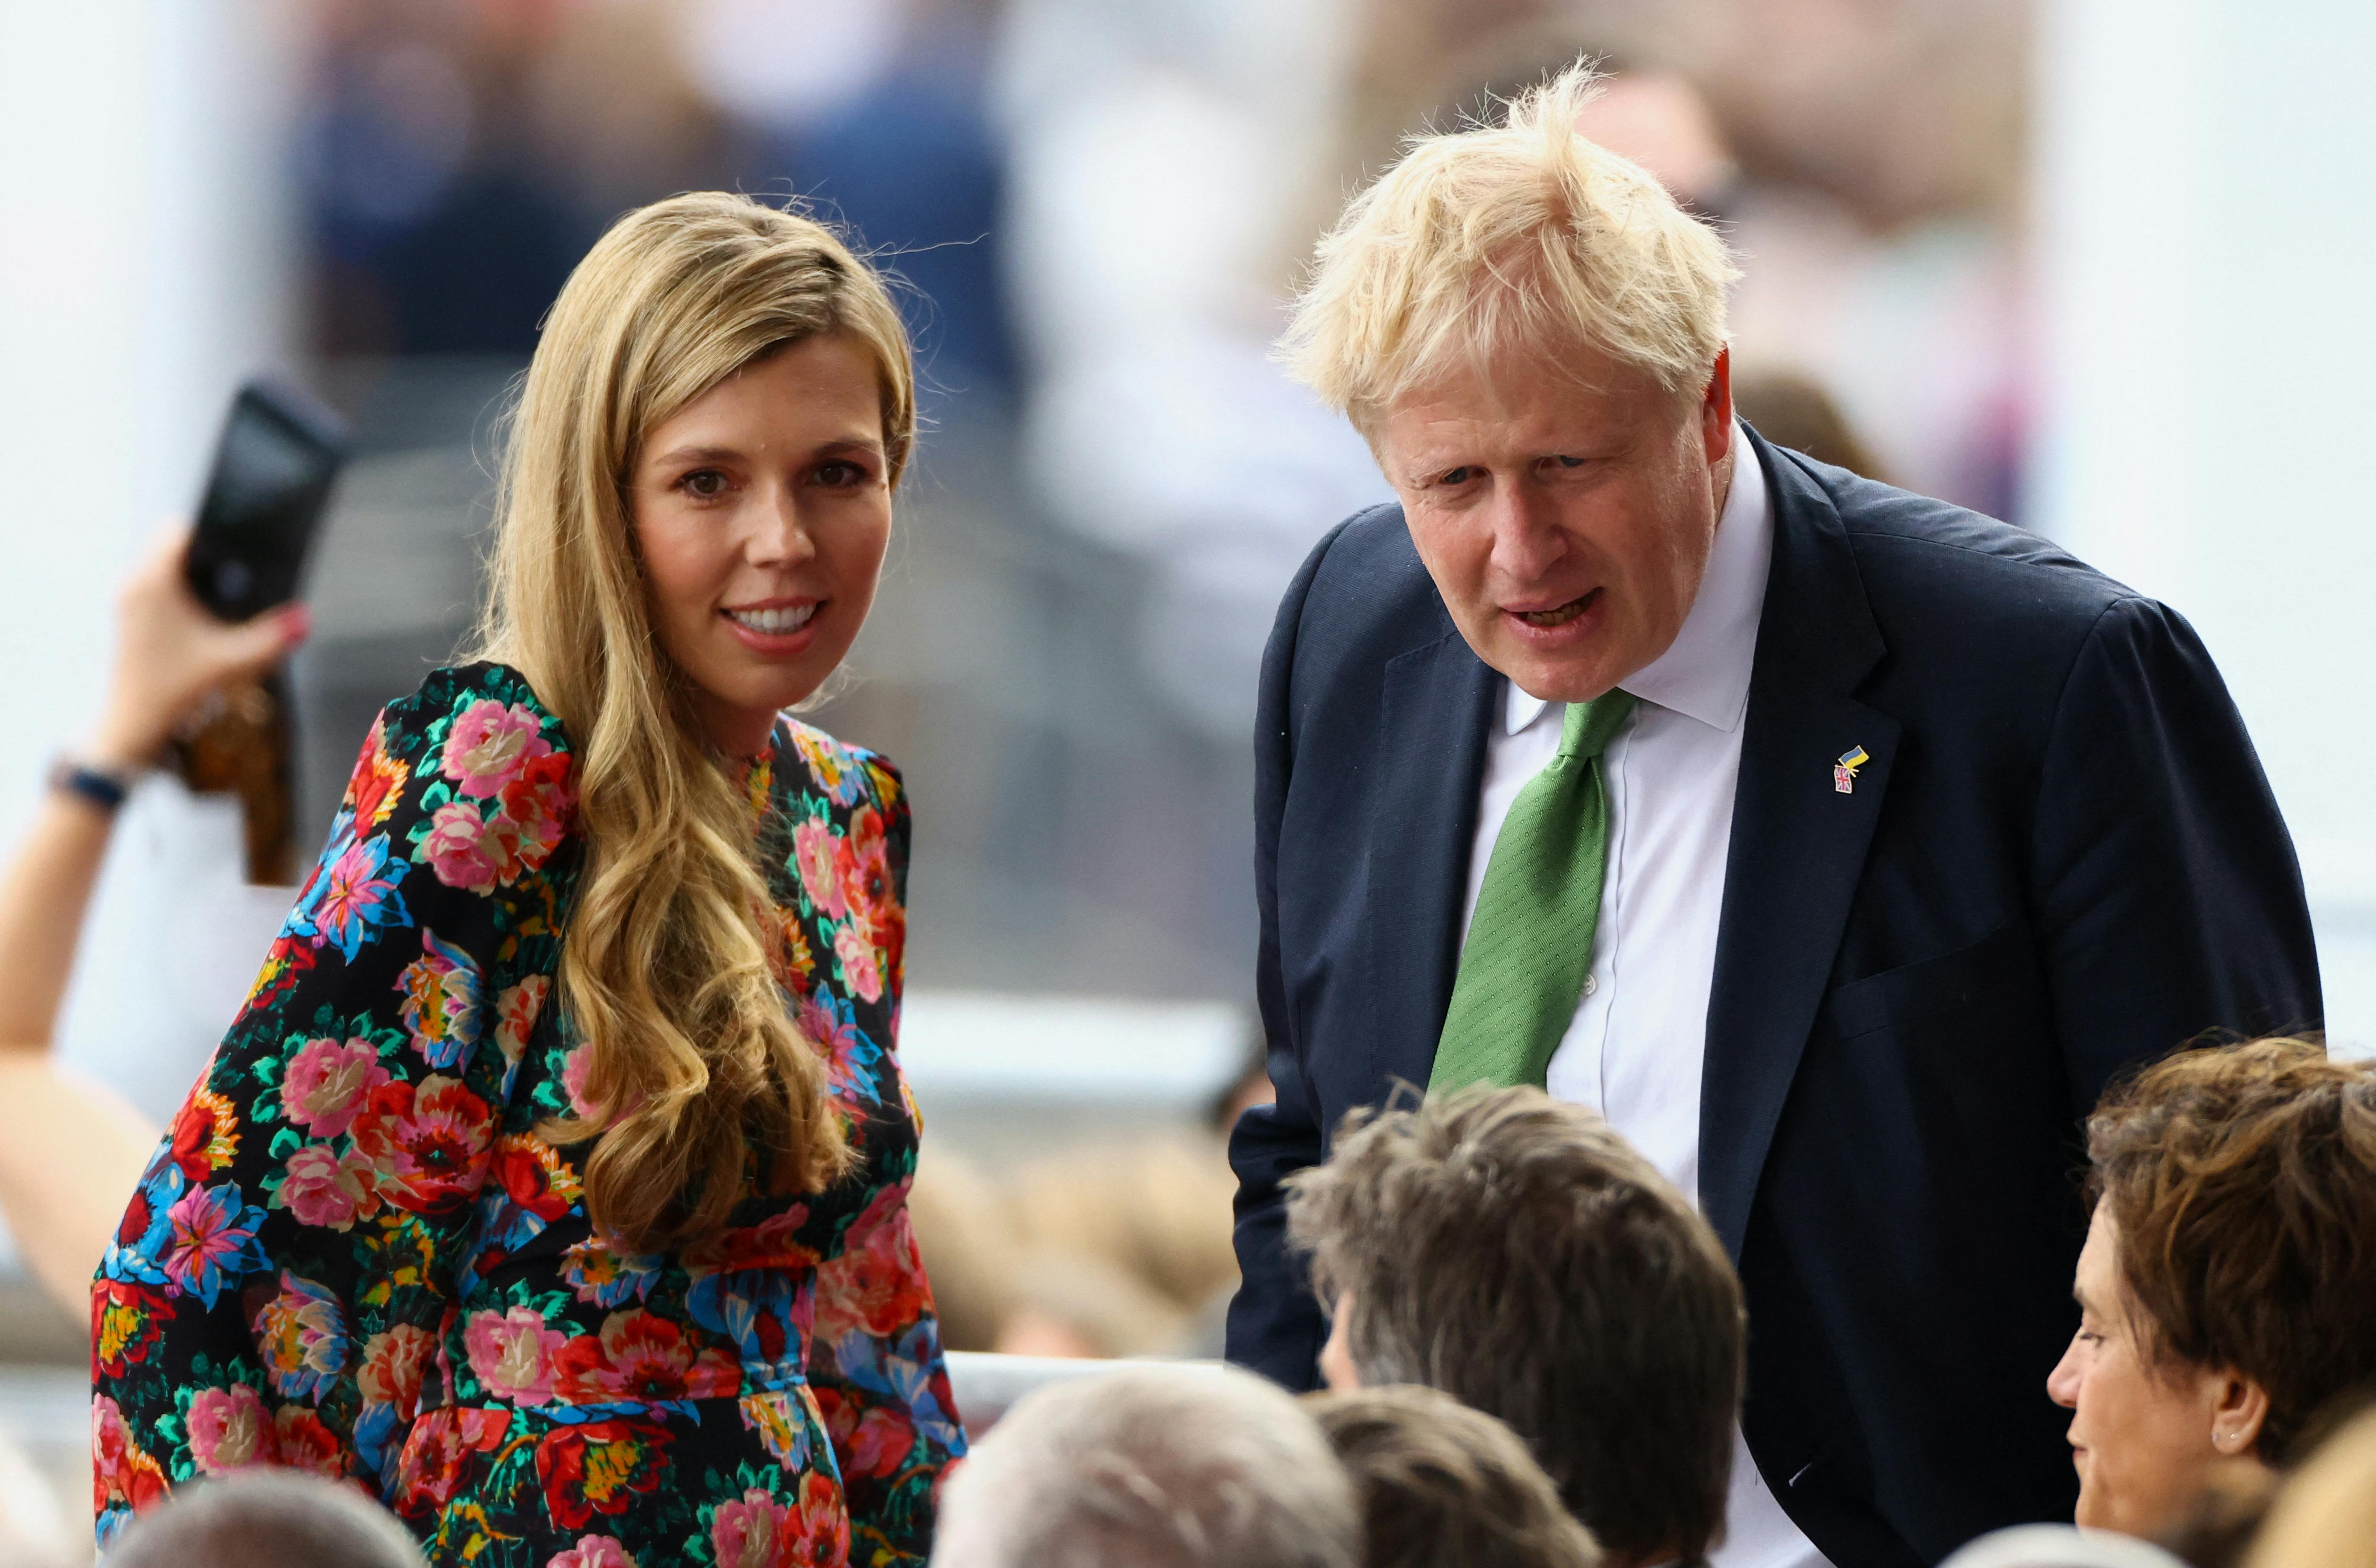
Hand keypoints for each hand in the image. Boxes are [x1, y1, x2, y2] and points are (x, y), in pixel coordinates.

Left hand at [83, 525, 310, 770]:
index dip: (213, 529)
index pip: (179, 529)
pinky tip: (204, 609)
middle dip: (206, 549)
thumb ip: (272, 638)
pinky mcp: (128, 613)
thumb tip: (306, 618)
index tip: (241, 541)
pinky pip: (154, 580)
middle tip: (239, 566)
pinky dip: (179, 584)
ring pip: (161, 560)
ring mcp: (127, 597)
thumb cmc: (175, 689)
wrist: (134, 723)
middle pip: (171, 541)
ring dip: (191, 567)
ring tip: (225, 587)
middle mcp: (133, 582)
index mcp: (153, 581)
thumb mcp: (231, 662)